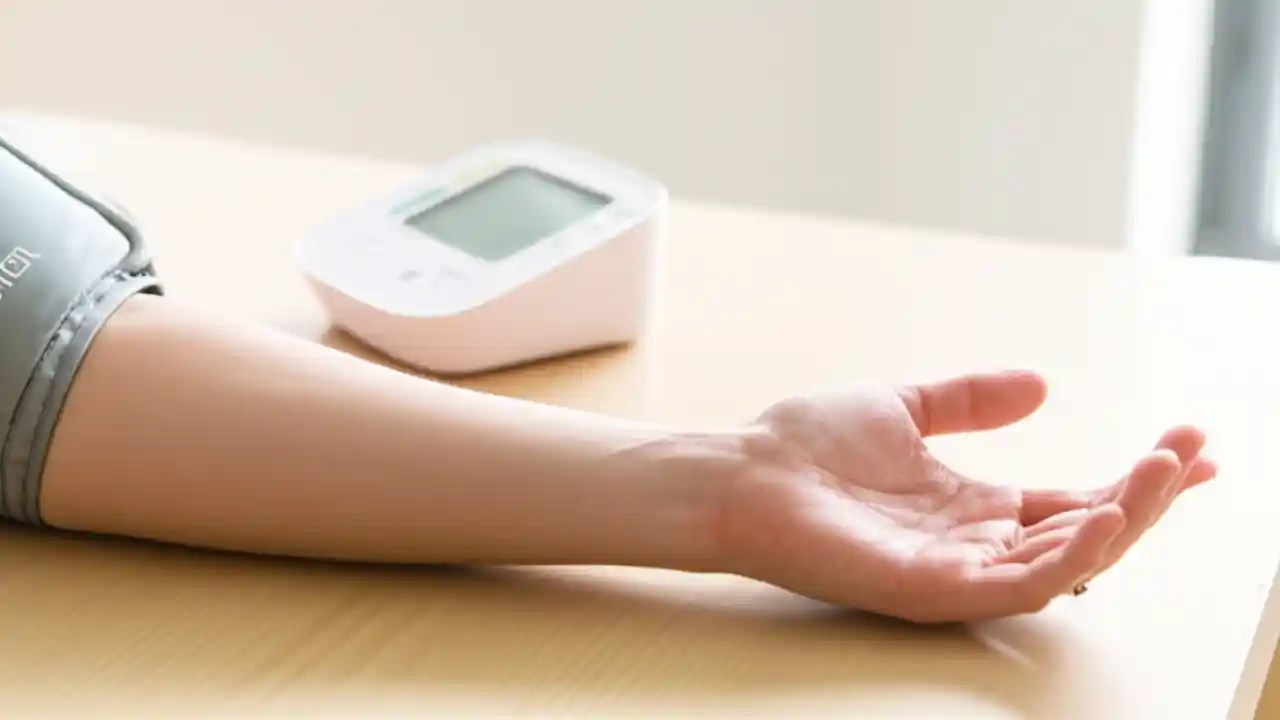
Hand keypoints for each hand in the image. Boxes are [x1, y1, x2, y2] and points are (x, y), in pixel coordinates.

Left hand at [716, 370, 1215, 622]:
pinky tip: (1102, 516)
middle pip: (1082, 532)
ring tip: (1165, 473)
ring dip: (1123, 522)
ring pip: (1063, 564)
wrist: (739, 470)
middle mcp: (972, 544)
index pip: (1074, 501)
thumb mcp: (904, 407)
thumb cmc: (805, 446)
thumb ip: (969, 400)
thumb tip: (1041, 383)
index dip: (1135, 478)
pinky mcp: (927, 588)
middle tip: (1194, 452)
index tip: (1192, 445)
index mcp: (972, 506)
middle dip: (1147, 496)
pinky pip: (1013, 587)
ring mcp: (953, 570)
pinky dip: (1065, 558)